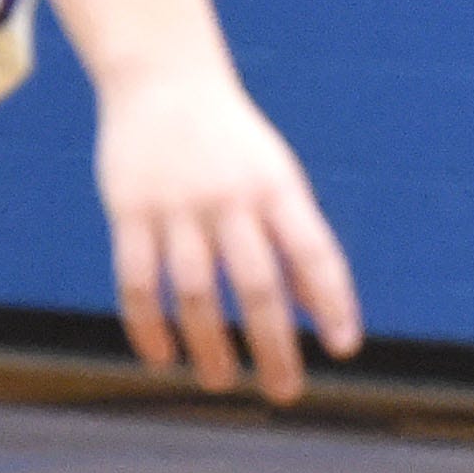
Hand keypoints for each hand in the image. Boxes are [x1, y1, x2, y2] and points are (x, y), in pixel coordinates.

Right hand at [97, 67, 360, 402]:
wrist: (165, 79)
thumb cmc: (233, 143)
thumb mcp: (277, 176)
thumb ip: (296, 238)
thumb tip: (321, 309)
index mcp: (278, 188)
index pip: (314, 252)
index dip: (333, 301)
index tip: (344, 348)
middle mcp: (232, 199)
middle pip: (257, 285)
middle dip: (274, 345)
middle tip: (286, 393)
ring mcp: (178, 206)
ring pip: (195, 292)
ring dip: (210, 346)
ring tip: (223, 384)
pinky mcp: (129, 211)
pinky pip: (137, 281)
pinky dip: (148, 325)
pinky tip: (162, 357)